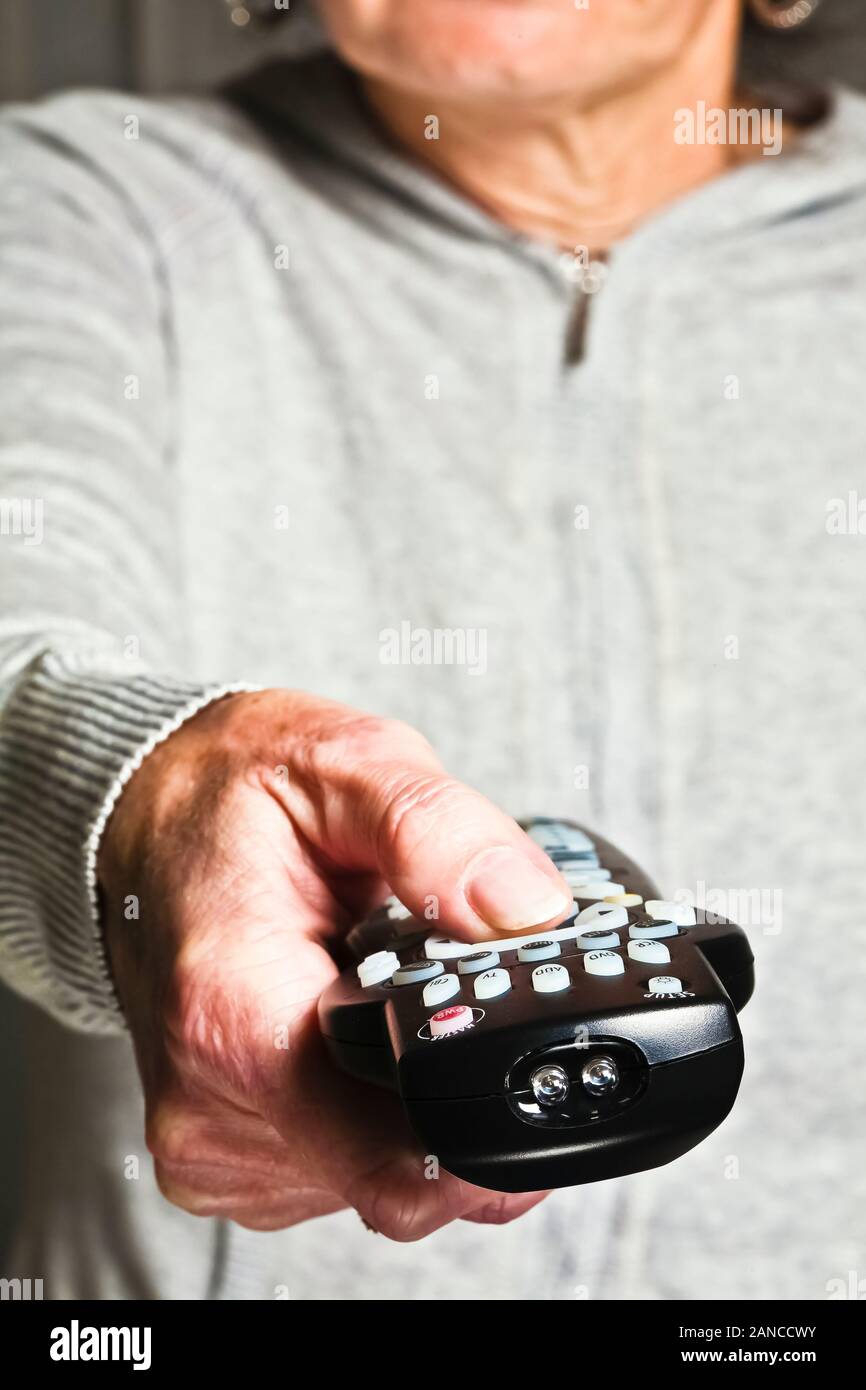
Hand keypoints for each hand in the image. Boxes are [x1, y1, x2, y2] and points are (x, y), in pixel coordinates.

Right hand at [98, 689, 572, 1239]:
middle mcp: (210, 1102)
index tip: (536, 1084)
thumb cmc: (232, 796)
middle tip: (440, 988)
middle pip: (400, 1170)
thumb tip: (528, 910)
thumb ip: (437, 830)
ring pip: (377, 1175)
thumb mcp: (345, 766)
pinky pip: (338, 1170)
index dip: (488, 1138)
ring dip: (406, 1097)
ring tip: (378, 997)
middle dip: (451, 1091)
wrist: (147, 820)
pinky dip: (366, 1108)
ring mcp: (213, 1142)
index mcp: (236, 1011)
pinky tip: (350, 1030)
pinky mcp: (222, 1159)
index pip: (388, 1163)